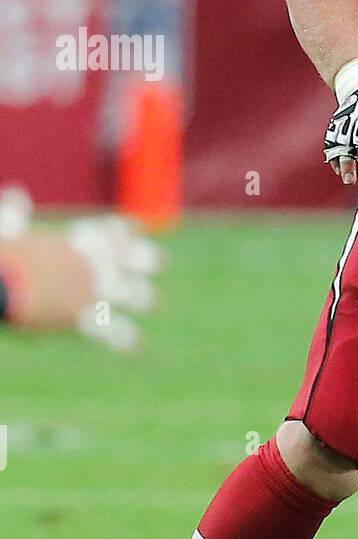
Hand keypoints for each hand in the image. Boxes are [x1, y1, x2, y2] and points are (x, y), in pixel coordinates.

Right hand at [0, 187, 162, 348]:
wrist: (2, 284)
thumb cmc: (4, 254)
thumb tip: (15, 194)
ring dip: (144, 297)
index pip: (115, 230)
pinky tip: (137, 344)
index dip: (125, 230)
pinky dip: (124, 338)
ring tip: (152, 301)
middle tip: (161, 262)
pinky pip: (112, 331)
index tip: (135, 229)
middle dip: (148, 260)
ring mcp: (96, 292)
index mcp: (81, 240)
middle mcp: (97, 264)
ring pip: (135, 295)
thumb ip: (15, 213)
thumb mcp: (8, 227)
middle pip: (138, 260)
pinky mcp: (85, 320)